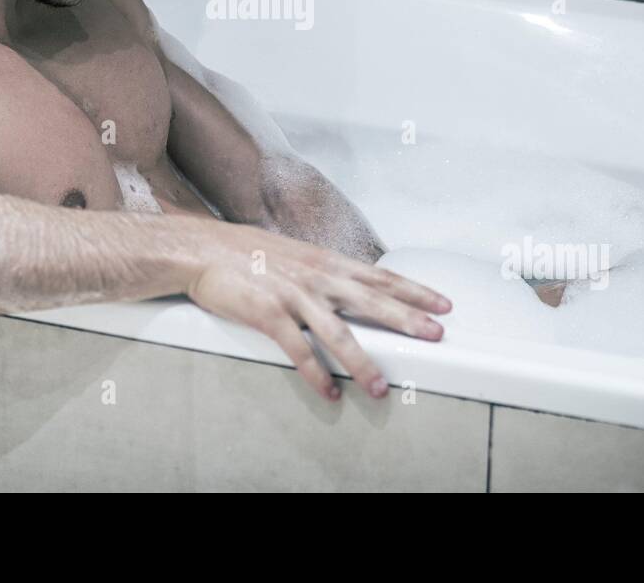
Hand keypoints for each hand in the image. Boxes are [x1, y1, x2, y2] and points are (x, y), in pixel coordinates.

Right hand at [186, 222, 450, 401]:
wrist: (201, 248)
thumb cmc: (246, 251)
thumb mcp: (294, 253)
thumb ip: (323, 270)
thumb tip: (349, 284)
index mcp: (325, 261)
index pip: (379, 276)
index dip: (414, 289)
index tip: (442, 302)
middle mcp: (316, 276)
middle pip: (371, 300)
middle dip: (407, 318)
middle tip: (437, 334)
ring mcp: (293, 295)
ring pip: (338, 333)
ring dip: (362, 363)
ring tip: (380, 388)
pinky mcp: (268, 314)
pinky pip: (298, 351)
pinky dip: (316, 375)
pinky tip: (329, 394)